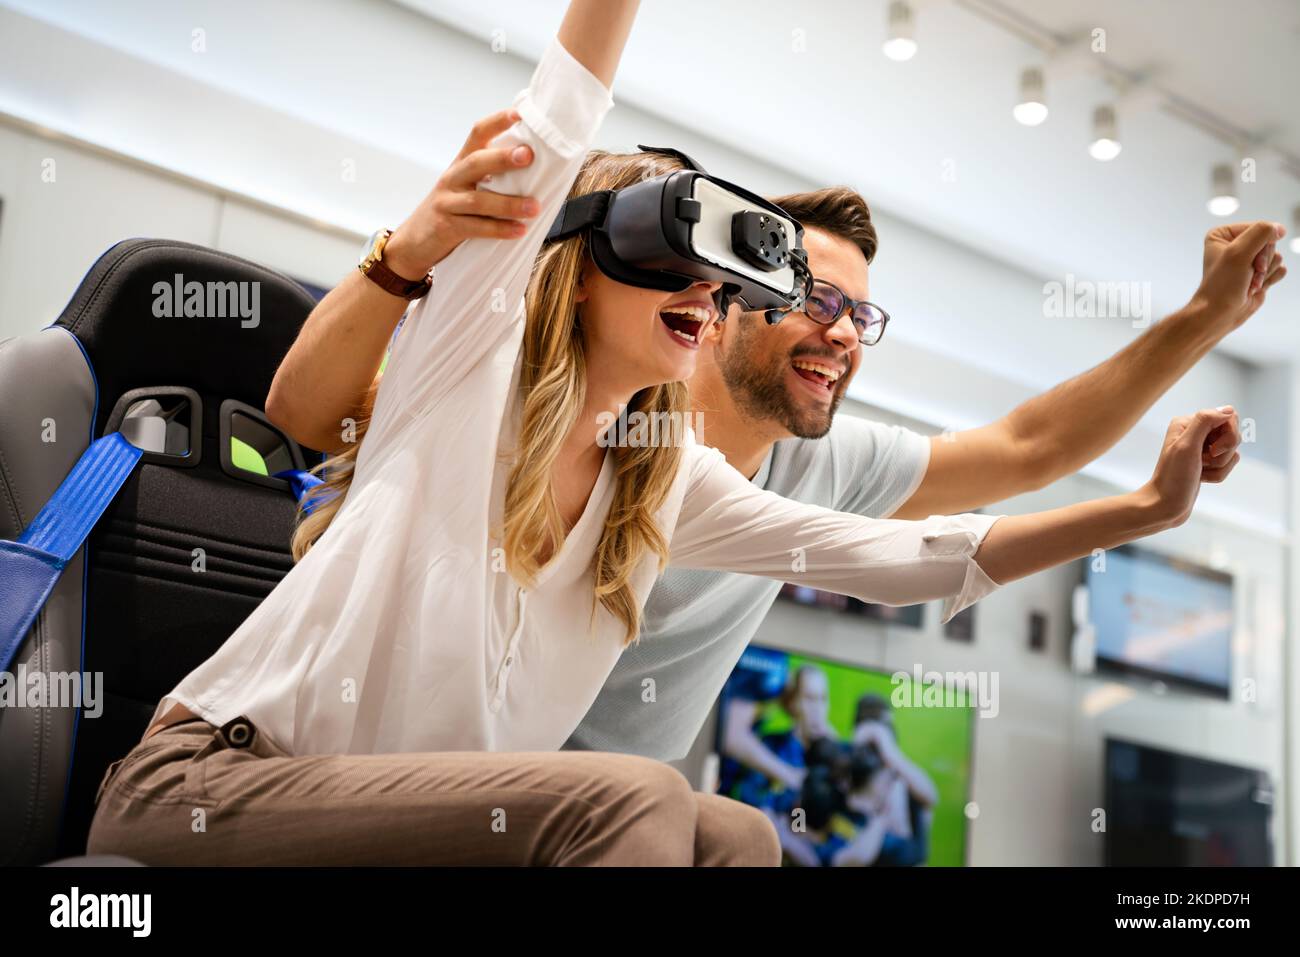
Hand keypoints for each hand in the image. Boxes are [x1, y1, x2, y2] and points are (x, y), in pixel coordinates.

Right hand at [383, 109, 540, 277]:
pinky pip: (476, 227)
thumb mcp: (465, 188)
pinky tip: (519, 230)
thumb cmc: (450, 212)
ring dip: (509, 204)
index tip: (519, 114)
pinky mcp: (446, 227)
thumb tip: (535, 173)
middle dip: (502, 158)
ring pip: (478, 200)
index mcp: (461, 164)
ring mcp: (447, 203)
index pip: (477, 135)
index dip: (497, 122)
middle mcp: (453, 178)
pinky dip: (499, 229)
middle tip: (528, 156)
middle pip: (476, 163)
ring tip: (534, 207)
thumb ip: (490, 178)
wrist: (415, 242)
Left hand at [1141, 407, 1240, 526]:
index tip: (1212, 450)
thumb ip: (1205, 422)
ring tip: (1200, 472)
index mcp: (1187, 422)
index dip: (1228, 435)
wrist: (1165, 505)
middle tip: (1204, 462)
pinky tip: (1202, 479)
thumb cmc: (1173, 477)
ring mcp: (1201, 447)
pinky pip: (1228, 463)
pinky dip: (1218, 474)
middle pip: (1232, 433)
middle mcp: (1194, 431)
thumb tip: (1228, 410)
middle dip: (1224, 453)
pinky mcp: (1206, 462)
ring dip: (1220, 466)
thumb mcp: (1187, 446)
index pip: (1227, 416)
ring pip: (1232, 451)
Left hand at [1191, 221, 1287, 332]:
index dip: (1259, 246)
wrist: (1220, 314)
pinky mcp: (1259, 273)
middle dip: (1263, 261)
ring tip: (1249, 283)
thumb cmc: (1223, 284)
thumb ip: (1261, 233)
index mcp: (1223, 234)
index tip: (1246, 262)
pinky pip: (1280, 268)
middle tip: (1248, 274)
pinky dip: (1270, 279)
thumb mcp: (1239, 252)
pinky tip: (1255, 287)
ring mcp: (1249, 259)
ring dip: (1265, 272)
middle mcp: (1236, 244)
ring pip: (1276, 255)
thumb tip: (1280, 229)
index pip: (1259, 227)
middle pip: (1269, 242)